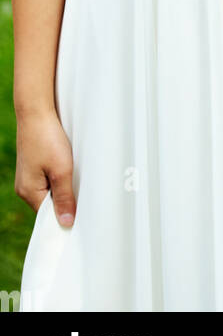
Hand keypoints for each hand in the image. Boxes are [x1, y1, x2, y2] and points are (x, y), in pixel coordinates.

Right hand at [15, 107, 75, 226]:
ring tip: (76, 177)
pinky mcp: (33, 165)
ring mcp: (28, 176)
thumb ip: (64, 197)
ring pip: (50, 190)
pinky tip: (68, 167)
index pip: (47, 217)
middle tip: (84, 197)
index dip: (64, 218)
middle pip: (49, 205)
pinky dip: (59, 176)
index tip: (80, 219)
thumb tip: (66, 223)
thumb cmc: (47, 138)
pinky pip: (48, 178)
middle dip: (65, 201)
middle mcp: (25, 187)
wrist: (36, 111)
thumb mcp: (61, 170)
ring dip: (63, 187)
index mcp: (29, 192)